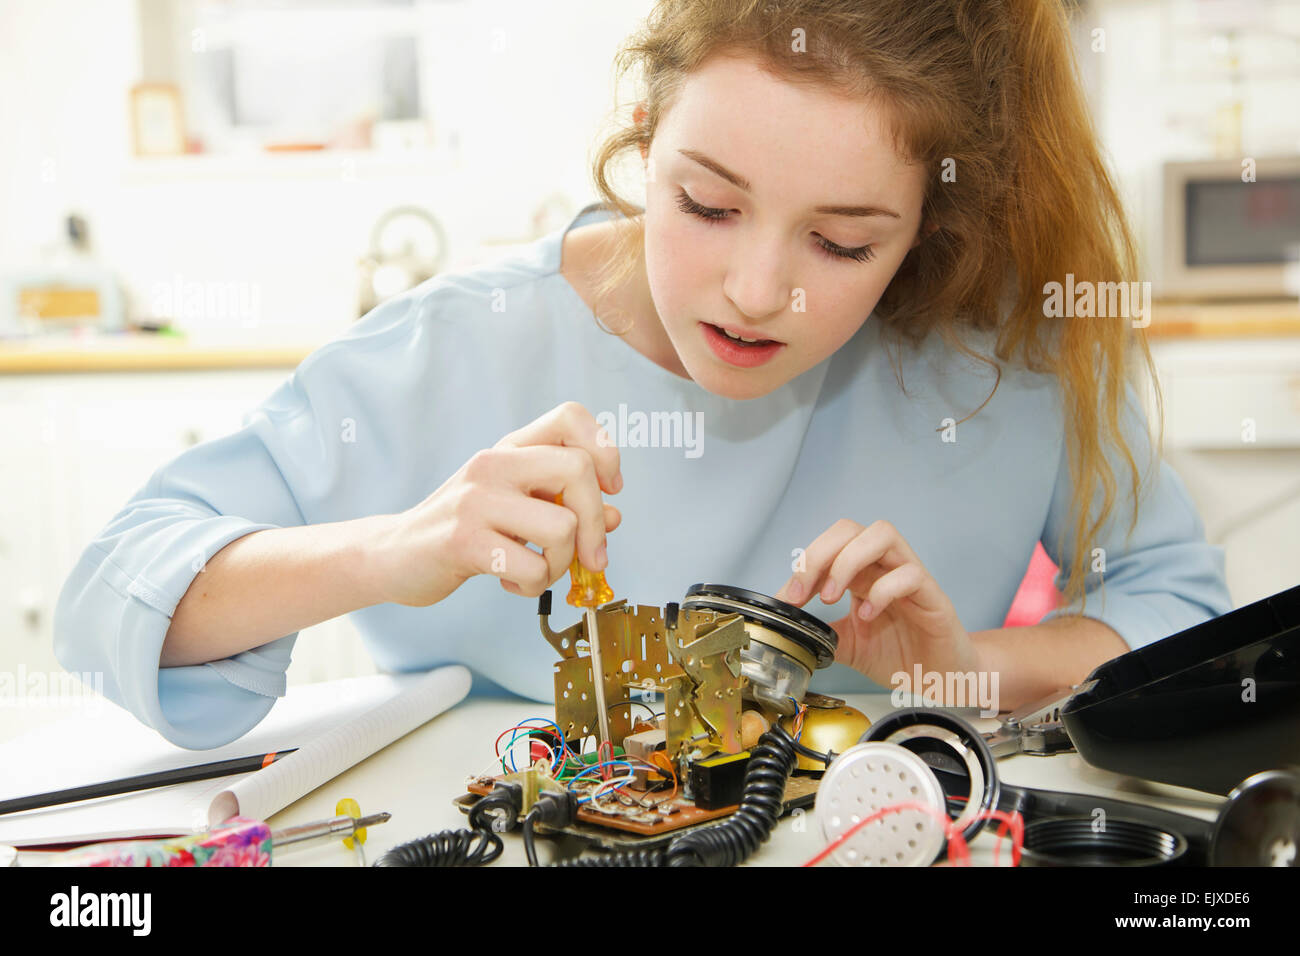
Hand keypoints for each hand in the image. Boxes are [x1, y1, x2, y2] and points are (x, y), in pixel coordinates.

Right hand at [377, 401, 621, 606]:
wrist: (393, 554)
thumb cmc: (463, 529)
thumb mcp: (514, 505)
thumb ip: (561, 503)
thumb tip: (615, 517)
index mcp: (509, 448)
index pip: (570, 416)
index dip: (604, 450)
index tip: (608, 489)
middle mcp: (493, 464)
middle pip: (578, 470)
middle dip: (597, 522)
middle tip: (592, 556)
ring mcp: (476, 500)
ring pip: (562, 527)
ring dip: (562, 563)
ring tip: (539, 570)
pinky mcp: (463, 542)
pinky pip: (532, 568)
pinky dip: (534, 586)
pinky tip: (511, 583)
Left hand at [772, 519, 975, 688]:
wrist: (940, 677)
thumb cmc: (900, 654)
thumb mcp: (849, 646)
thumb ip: (822, 634)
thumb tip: (789, 629)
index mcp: (862, 573)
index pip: (830, 545)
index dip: (804, 565)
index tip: (786, 598)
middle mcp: (884, 566)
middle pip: (850, 529)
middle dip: (819, 554)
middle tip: (802, 593)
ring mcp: (910, 576)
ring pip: (882, 535)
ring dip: (848, 561)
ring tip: (832, 597)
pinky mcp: (933, 596)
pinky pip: (910, 574)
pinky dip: (883, 590)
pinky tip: (868, 616)